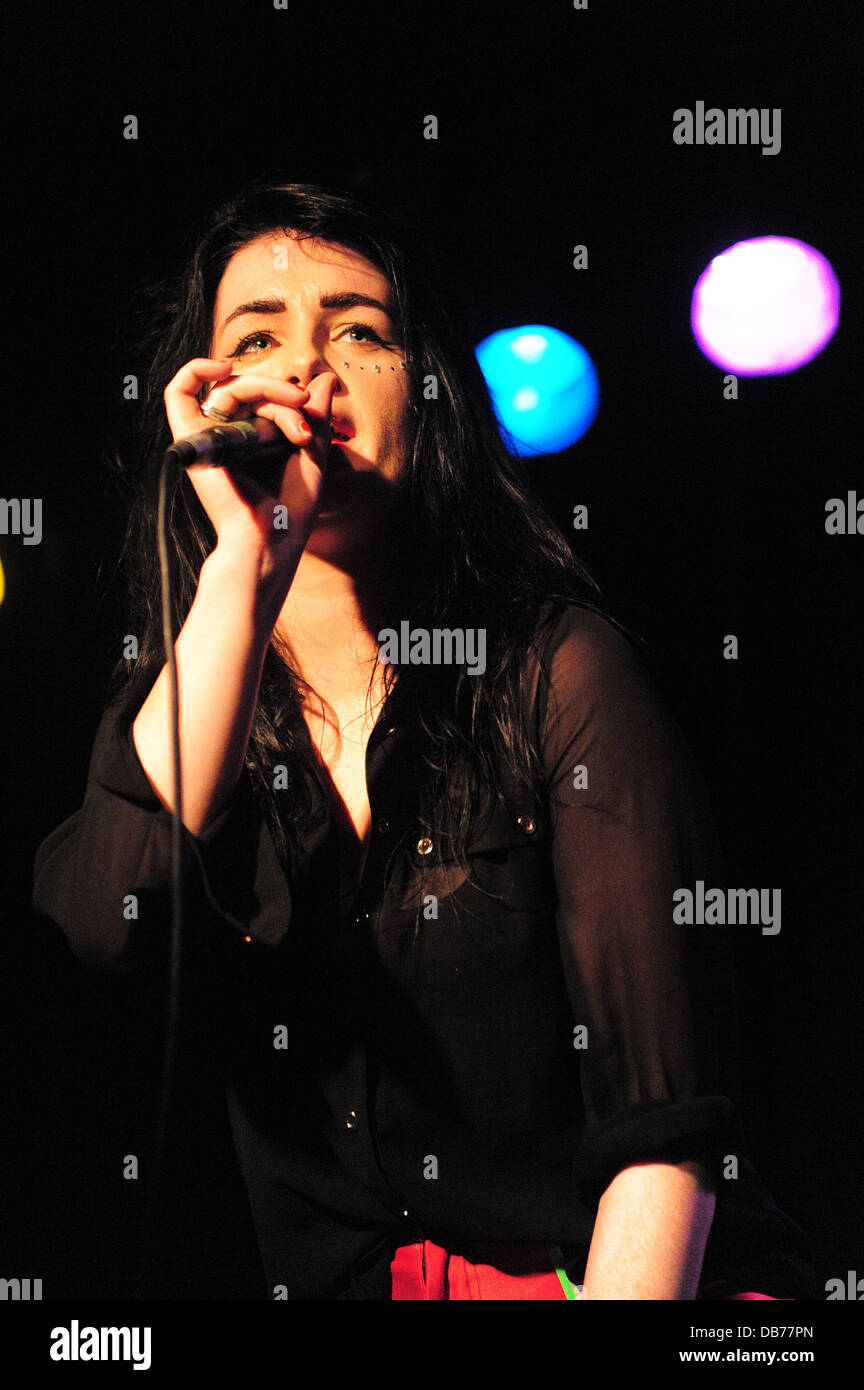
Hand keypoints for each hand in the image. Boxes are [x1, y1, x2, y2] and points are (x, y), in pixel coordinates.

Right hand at [163, 357, 337, 562]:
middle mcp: (230, 436)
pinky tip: (222, 367)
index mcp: (254, 440)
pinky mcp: (195, 441)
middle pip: (248, 389)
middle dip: (280, 390)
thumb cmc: (293, 507)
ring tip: (294, 409)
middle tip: (304, 404)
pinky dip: (195, 371)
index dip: (289, 397)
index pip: (265, 398)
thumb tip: (326, 378)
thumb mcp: (313, 454)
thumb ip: (317, 416)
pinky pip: (179, 394)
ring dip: (266, 389)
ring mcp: (212, 437)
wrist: (274, 536)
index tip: (311, 412)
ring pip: (229, 389)